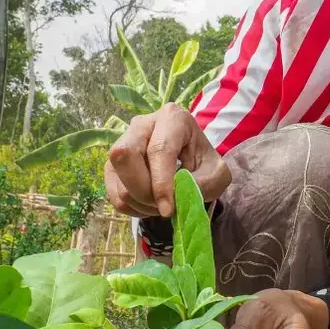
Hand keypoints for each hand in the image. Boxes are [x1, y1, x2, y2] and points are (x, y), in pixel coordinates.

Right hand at [104, 103, 232, 217]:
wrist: (193, 165)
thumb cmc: (205, 165)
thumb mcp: (217, 174)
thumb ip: (202, 184)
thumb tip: (174, 198)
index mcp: (172, 118)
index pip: (159, 149)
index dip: (161, 183)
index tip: (168, 210)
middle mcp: (142, 124)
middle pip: (125, 154)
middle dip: (144, 190)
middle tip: (166, 206)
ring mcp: (122, 143)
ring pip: (117, 177)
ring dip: (141, 202)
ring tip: (164, 204)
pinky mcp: (112, 165)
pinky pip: (113, 193)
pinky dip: (132, 207)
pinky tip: (151, 204)